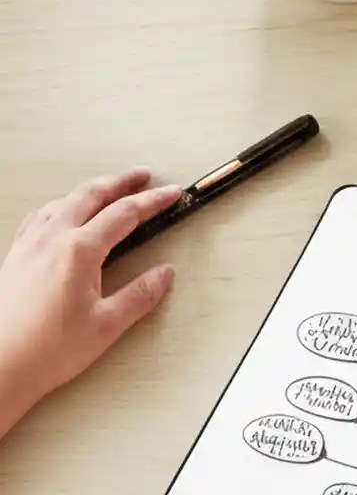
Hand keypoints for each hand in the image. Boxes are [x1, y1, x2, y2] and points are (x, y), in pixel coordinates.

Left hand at [0, 169, 181, 438]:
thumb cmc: (44, 351)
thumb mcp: (106, 325)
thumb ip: (140, 295)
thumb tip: (163, 275)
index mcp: (79, 251)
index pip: (125, 214)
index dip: (152, 201)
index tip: (170, 194)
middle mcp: (51, 240)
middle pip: (92, 194)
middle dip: (121, 182)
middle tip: (141, 177)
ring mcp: (29, 245)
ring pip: (64, 200)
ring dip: (91, 190)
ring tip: (107, 189)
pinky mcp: (14, 257)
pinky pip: (40, 216)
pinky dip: (61, 205)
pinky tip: (62, 213)